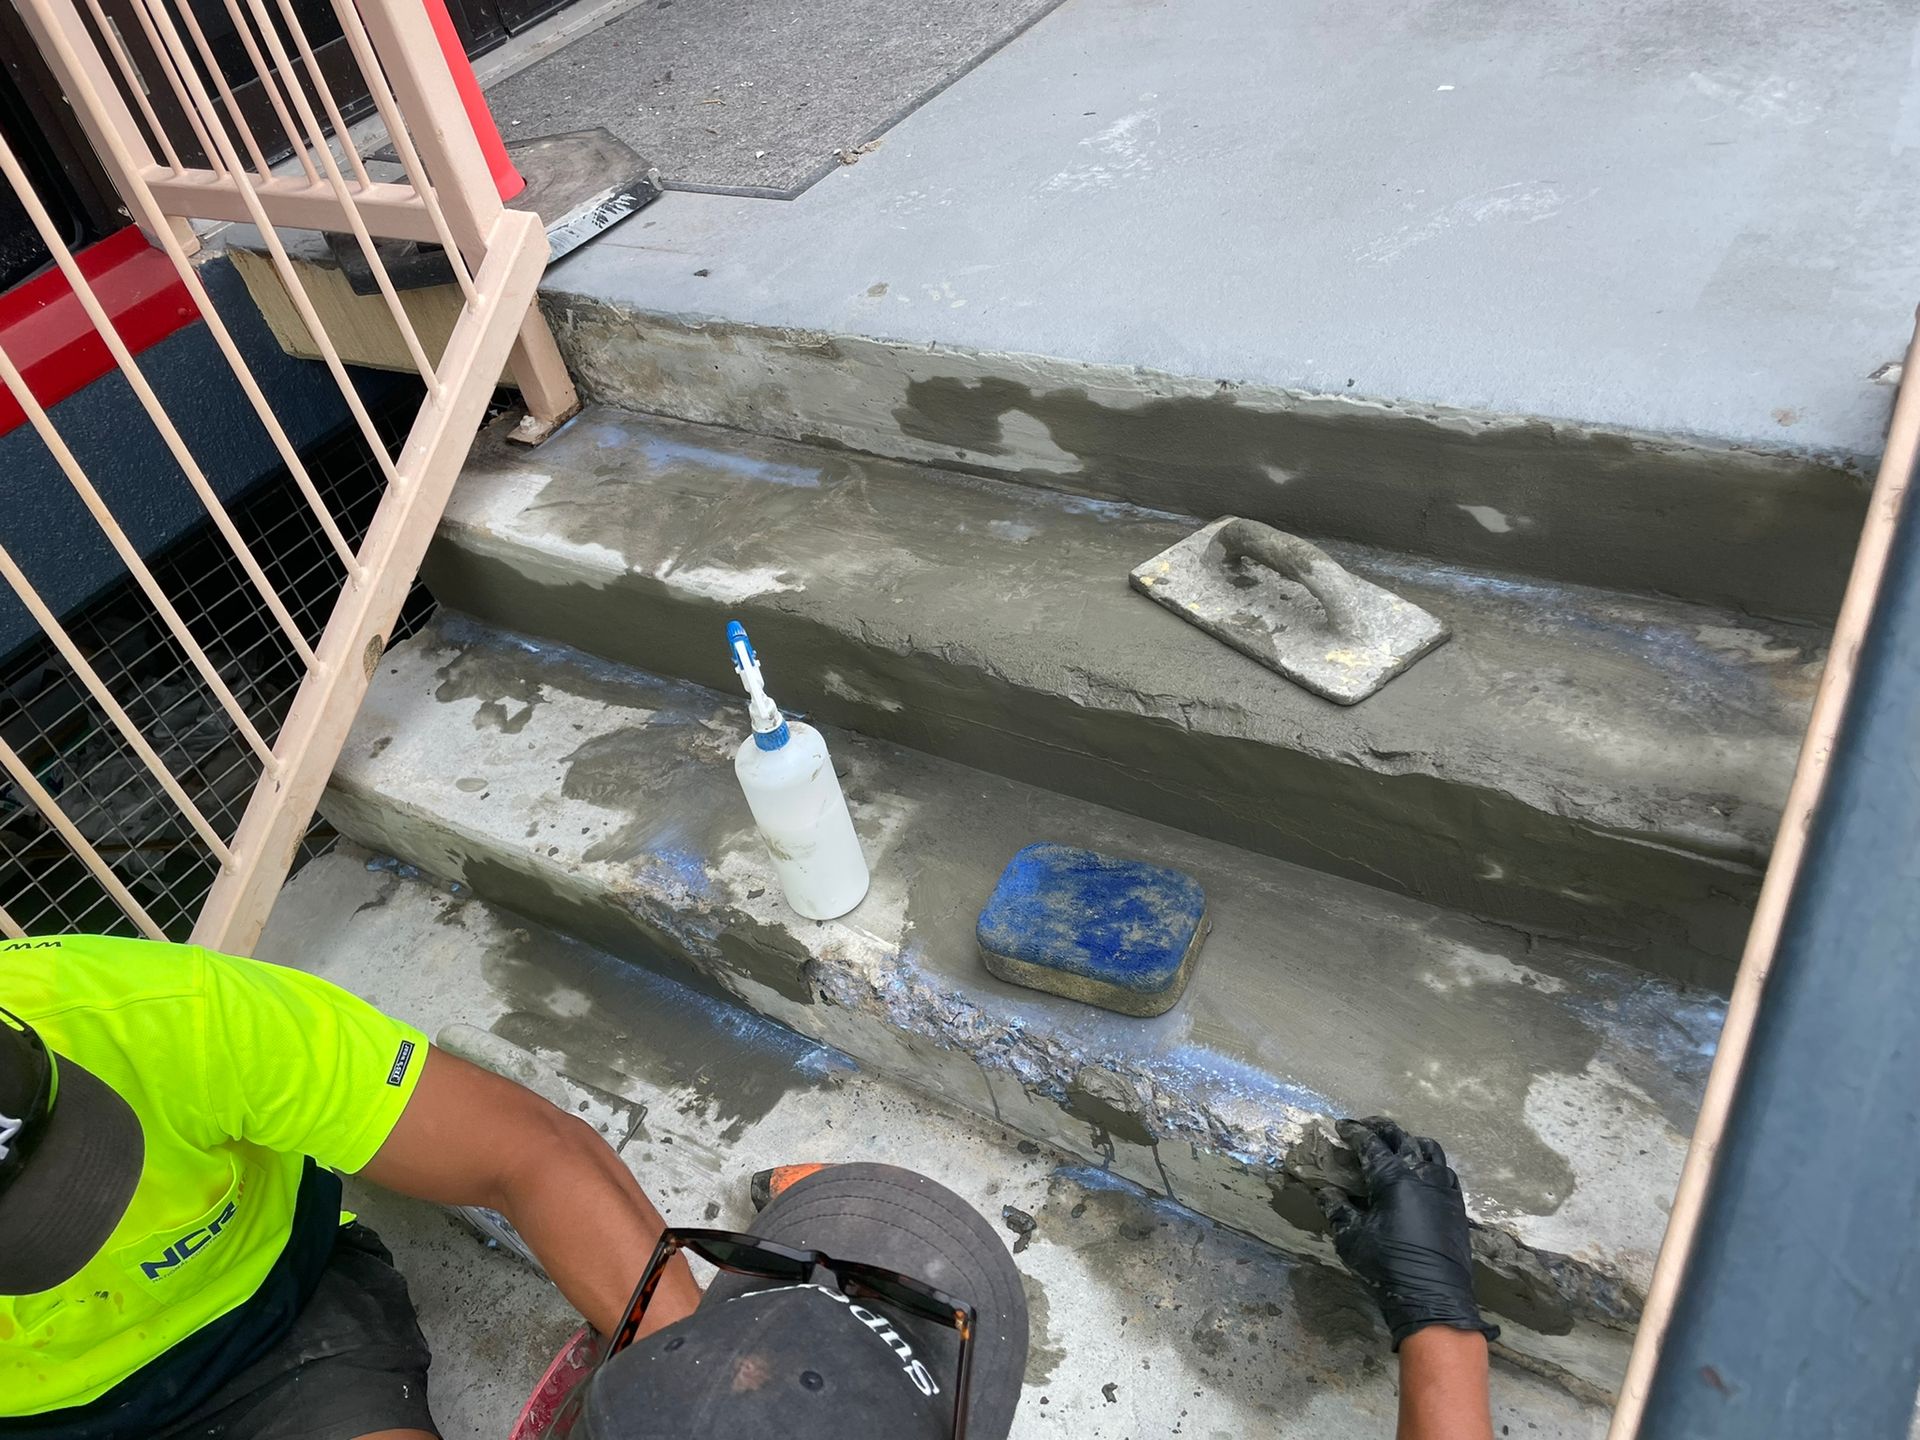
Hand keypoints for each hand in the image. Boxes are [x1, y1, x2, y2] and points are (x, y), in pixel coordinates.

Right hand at [1314, 1116, 1497, 1349]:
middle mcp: (1422, 1175)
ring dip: (1409, 1141)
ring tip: (1397, 1145)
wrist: (1434, 1297)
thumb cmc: (1387, 1266)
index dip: (1354, 1132)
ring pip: (1429, 1149)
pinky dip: (1430, 1162)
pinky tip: (1422, 1172)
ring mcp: (1444, 1188)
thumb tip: (1324, 1192)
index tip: (1341, 1127)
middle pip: (1402, 1138)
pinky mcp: (1457, 1204)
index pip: (1371, 1144)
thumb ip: (1337, 1210)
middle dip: (1381, 1128)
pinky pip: (1445, 1170)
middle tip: (1365, 1127)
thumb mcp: (1351, 1238)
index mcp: (1393, 1178)